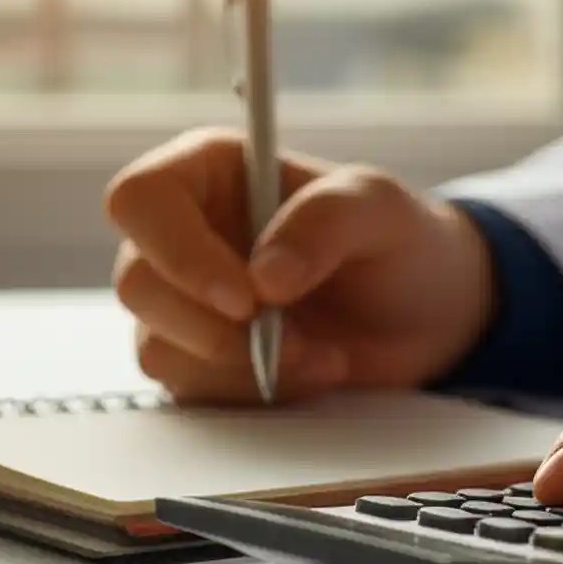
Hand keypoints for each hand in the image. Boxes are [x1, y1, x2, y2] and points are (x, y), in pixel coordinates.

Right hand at [105, 128, 494, 403]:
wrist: (423, 316)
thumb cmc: (397, 241)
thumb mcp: (380, 209)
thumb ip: (326, 222)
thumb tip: (264, 277)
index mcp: (209, 172)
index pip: (141, 200)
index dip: (178, 252)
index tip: (246, 297)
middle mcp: (183, 234)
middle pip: (138, 284)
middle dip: (218, 328)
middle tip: (294, 338)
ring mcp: (185, 301)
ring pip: (158, 346)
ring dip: (243, 365)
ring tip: (321, 354)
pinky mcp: (199, 358)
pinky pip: (190, 388)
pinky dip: (252, 391)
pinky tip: (309, 372)